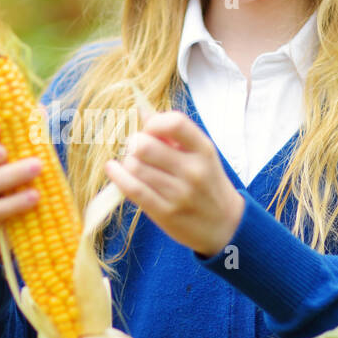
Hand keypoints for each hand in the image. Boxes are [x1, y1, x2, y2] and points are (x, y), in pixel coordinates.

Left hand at [104, 110, 244, 256]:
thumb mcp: (200, 155)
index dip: (154, 122)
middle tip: (136, 148)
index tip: (149, 128)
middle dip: (134, 143)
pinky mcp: (165, 213)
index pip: (175, 123)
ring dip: (128, 162)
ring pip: (135, 167)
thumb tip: (142, 111)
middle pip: (146, 146)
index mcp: (204, 150)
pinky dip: (117, 176)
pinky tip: (112, 168)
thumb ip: (173, 133)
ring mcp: (179, 194)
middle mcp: (193, 171)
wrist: (225, 226)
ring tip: (134, 165)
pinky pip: (133, 189)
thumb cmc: (208, 183)